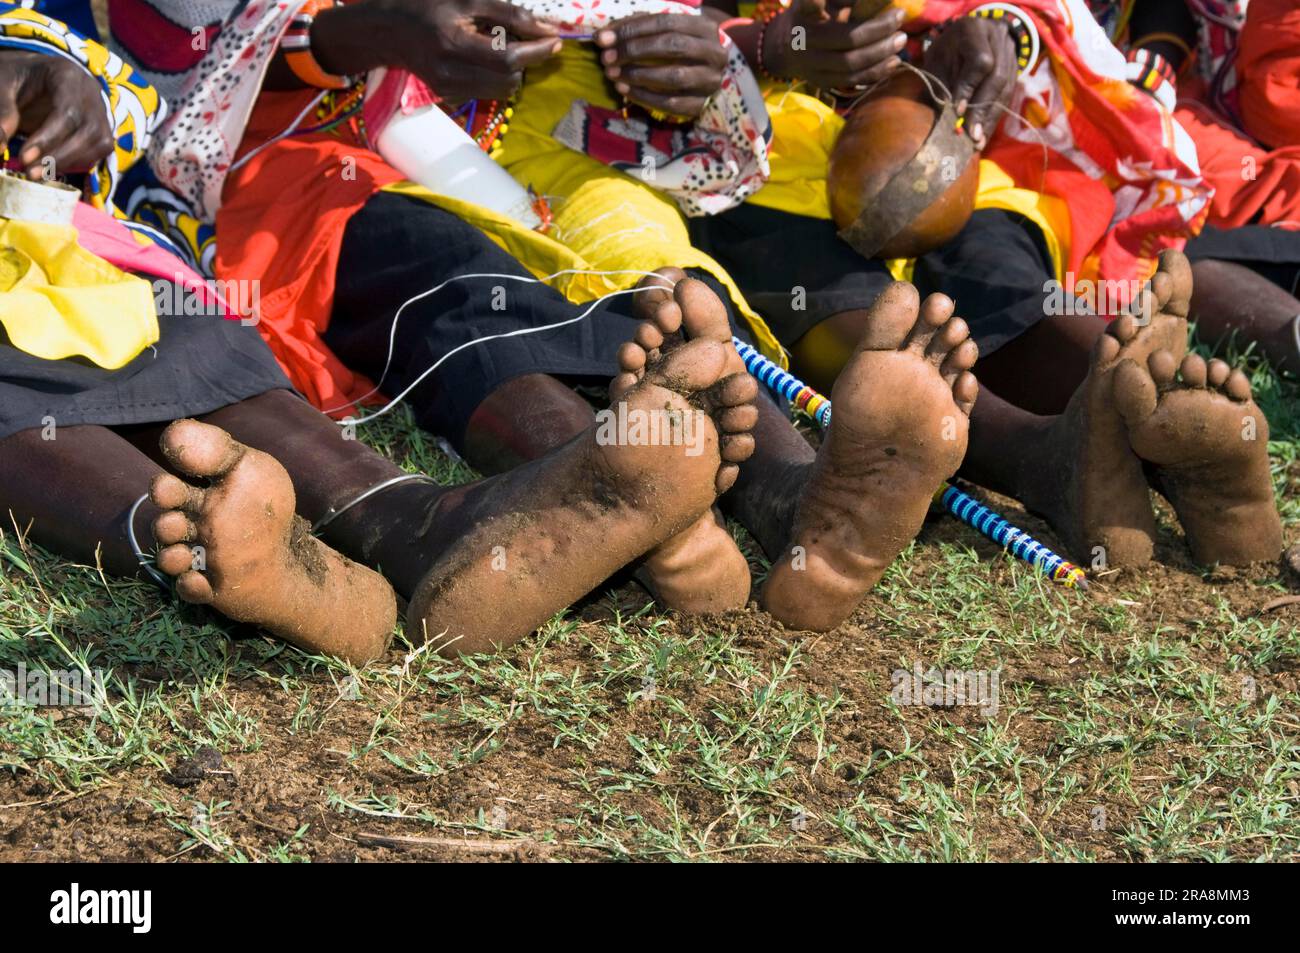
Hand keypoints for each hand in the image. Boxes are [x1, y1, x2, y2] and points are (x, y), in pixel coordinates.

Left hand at [0, 50, 113, 178]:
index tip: (24, 157)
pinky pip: (98, 151)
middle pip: (87, 131)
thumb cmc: (19, 77)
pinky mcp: (102, 129)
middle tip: (30, 173)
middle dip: (59, 156)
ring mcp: (101, 113)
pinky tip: (52, 168)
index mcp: (68, 76)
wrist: (37, 74)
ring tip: (38, 174)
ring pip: (98, 144)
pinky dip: (77, 163)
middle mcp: (92, 94)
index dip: (48, 138)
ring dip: (69, 163)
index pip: (68, 111)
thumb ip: (4, 111)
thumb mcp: (3, 85)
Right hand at [313, 0, 560, 101]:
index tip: (554, 39)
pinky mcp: (450, 96)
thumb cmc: (427, 6)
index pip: (507, 57)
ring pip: (502, 89)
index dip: (536, 50)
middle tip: (529, 40)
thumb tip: (543, 29)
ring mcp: (450, 89)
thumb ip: (506, 14)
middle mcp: (451, 73)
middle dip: (526, 60)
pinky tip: (486, 58)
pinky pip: (487, 92)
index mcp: (453, 44)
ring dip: (513, 70)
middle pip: (509, 78)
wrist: (388, 30)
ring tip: (502, 46)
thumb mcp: (465, 0)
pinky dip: (496, 76)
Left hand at [595, 14, 728, 118]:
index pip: (666, 22)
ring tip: (613, 74)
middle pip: (672, 46)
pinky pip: (671, 103)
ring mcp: (710, 81)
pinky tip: (624, 91)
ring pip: (674, 76)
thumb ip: (635, 29)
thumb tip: (602, 37)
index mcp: (705, 27)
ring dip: (638, 75)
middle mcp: (714, 53)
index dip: (633, 29)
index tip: (604, 38)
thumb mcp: (662, 31)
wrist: (703, 73)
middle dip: (634, 51)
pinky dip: (644, 97)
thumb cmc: (676, 46)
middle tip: (607, 58)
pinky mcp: (701, 105)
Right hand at [764, 0, 906, 89]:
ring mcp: (810, 65)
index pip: (812, 3)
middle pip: (847, 38)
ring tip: (901, 39)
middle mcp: (803, 40)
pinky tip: (893, 61)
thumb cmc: (814, 15)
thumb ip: (845, 0)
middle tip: (899, 17)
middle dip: (878, 29)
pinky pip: (852, 81)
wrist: (785, 48)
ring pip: (851, 64)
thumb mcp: (822, 1)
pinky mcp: (820, 81)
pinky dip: (876, 72)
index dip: (820, 2)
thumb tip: (881, 0)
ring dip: (881, 53)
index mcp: (803, 13)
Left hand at [923, 16, 1017, 148]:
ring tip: (978, 141)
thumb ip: (942, 84)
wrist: (968, 35)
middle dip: (982, 109)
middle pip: (997, 78)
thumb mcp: (937, 61)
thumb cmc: (946, 51)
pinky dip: (994, 117)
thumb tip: (944, 118)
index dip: (969, 88)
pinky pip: (1007, 97)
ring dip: (990, 118)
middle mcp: (998, 40)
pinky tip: (984, 134)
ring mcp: (1011, 54)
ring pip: (1005, 90)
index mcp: (975, 31)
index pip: (980, 62)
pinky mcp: (1015, 70)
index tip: (957, 112)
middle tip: (971, 134)